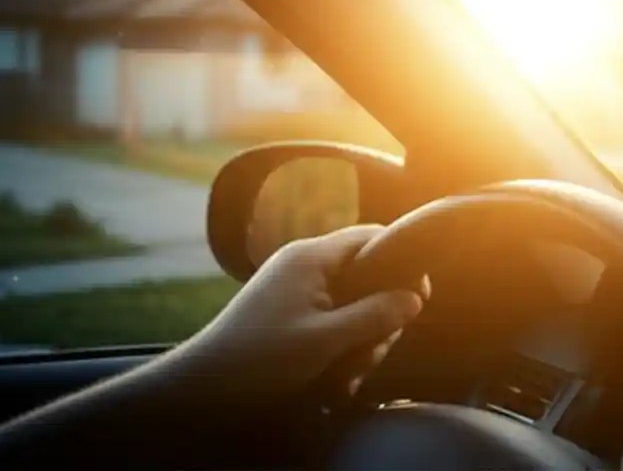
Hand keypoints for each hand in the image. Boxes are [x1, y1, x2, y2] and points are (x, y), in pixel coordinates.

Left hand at [169, 224, 428, 405]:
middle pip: (367, 273)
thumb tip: (415, 298)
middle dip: (379, 313)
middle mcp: (303, 263)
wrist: (203, 386)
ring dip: (361, 334)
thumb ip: (374, 315)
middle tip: (373, 349)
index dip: (402, 262)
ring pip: (352, 299)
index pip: (372, 237)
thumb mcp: (325, 339)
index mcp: (311, 257)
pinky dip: (341, 340)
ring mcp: (294, 285)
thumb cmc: (260, 358)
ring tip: (350, 370)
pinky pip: (332, 314)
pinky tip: (337, 373)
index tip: (418, 297)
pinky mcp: (289, 309)